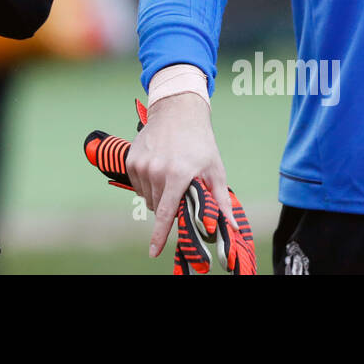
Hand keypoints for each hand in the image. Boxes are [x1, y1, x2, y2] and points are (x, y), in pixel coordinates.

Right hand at [126, 92, 232, 257]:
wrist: (177, 111)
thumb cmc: (200, 141)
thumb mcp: (215, 169)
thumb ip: (220, 201)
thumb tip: (232, 229)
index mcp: (177, 175)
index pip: (165, 213)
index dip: (159, 236)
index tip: (153, 252)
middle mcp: (156, 170)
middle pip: (157, 207)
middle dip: (168, 206)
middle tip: (180, 189)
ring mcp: (141, 164)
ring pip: (146, 197)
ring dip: (157, 195)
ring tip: (170, 175)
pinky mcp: (131, 159)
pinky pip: (137, 184)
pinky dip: (146, 184)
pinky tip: (158, 169)